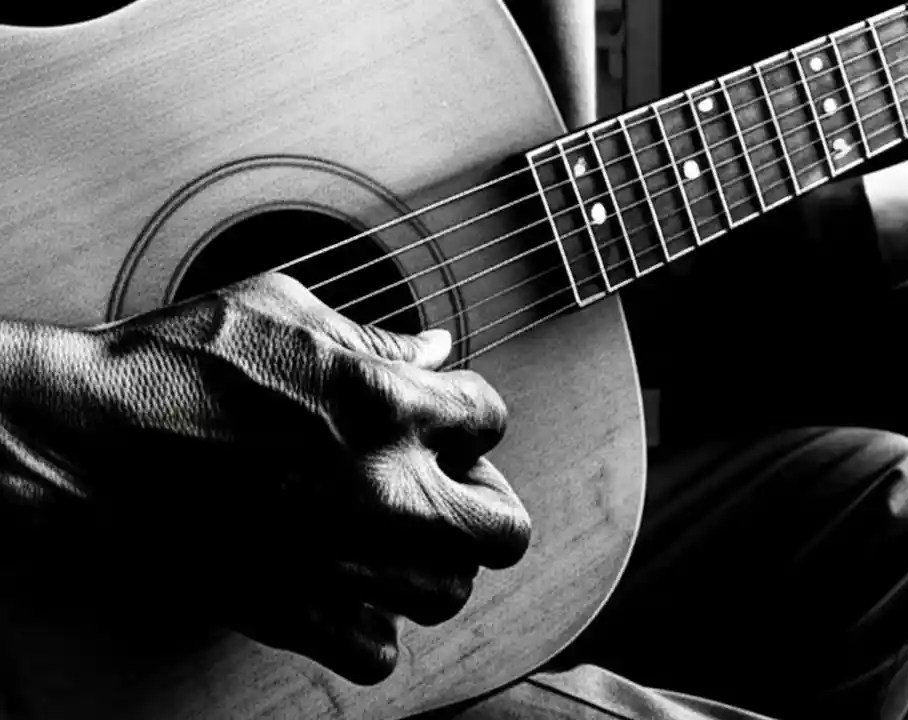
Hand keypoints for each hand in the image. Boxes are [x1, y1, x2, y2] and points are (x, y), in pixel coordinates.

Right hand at [0, 272, 531, 683]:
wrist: (79, 439)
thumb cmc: (170, 360)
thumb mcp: (280, 310)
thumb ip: (374, 337)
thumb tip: (434, 349)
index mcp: (387, 403)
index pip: (491, 416)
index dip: (466, 414)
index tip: (439, 419)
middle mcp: (382, 488)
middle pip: (504, 527)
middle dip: (484, 502)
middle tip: (444, 487)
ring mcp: (343, 559)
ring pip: (448, 592)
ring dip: (432, 563)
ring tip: (394, 535)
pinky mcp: (292, 613)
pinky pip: (377, 651)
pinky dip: (370, 626)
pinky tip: (347, 586)